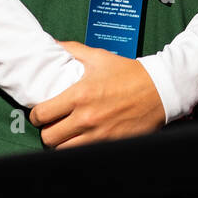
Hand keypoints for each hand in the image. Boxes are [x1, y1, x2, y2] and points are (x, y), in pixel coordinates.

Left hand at [29, 41, 164, 149]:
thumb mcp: (100, 57)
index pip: (41, 115)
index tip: (43, 112)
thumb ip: (73, 50)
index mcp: (80, 95)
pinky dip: (80, 148)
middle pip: (48, 137)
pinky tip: (84, 138)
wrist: (160, 89)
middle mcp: (86, 117)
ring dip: (63, 142)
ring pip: (63, 150)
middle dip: (48, 130)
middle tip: (55, 124)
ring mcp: (98, 134)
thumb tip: (53, 43)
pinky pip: (83, 154)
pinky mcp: (110, 143)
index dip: (37, 115)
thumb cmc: (130, 74)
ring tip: (68, 134)